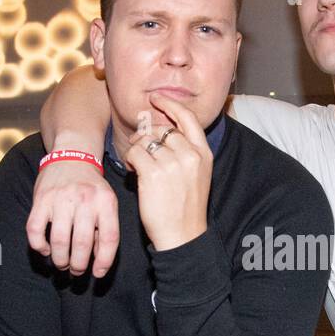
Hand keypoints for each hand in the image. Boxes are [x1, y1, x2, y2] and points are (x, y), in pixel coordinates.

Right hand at [26, 157, 119, 277]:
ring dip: (60, 260)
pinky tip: (45, 250)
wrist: (72, 157)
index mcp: (106, 202)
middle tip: (76, 271)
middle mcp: (84, 200)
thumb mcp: (107, 203)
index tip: (98, 274)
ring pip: (59, 241)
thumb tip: (98, 262)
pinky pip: (35, 230)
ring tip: (62, 264)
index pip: (109, 239)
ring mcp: (61, 199)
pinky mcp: (41, 199)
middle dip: (78, 265)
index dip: (104, 262)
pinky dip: (39, 246)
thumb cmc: (92, 188)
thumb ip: (105, 229)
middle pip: (82, 244)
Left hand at [121, 94, 211, 251]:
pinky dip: (130, 160)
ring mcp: (172, 164)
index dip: (170, 105)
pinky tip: (134, 171)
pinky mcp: (153, 174)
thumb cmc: (186, 208)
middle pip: (161, 129)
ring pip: (145, 140)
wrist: (183, 236)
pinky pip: (134, 153)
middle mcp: (190, 155)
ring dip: (137, 149)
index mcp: (204, 154)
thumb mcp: (197, 175)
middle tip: (141, 149)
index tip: (157, 100)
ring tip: (137, 164)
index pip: (187, 118)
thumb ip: (186, 151)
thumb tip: (163, 130)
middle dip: (146, 135)